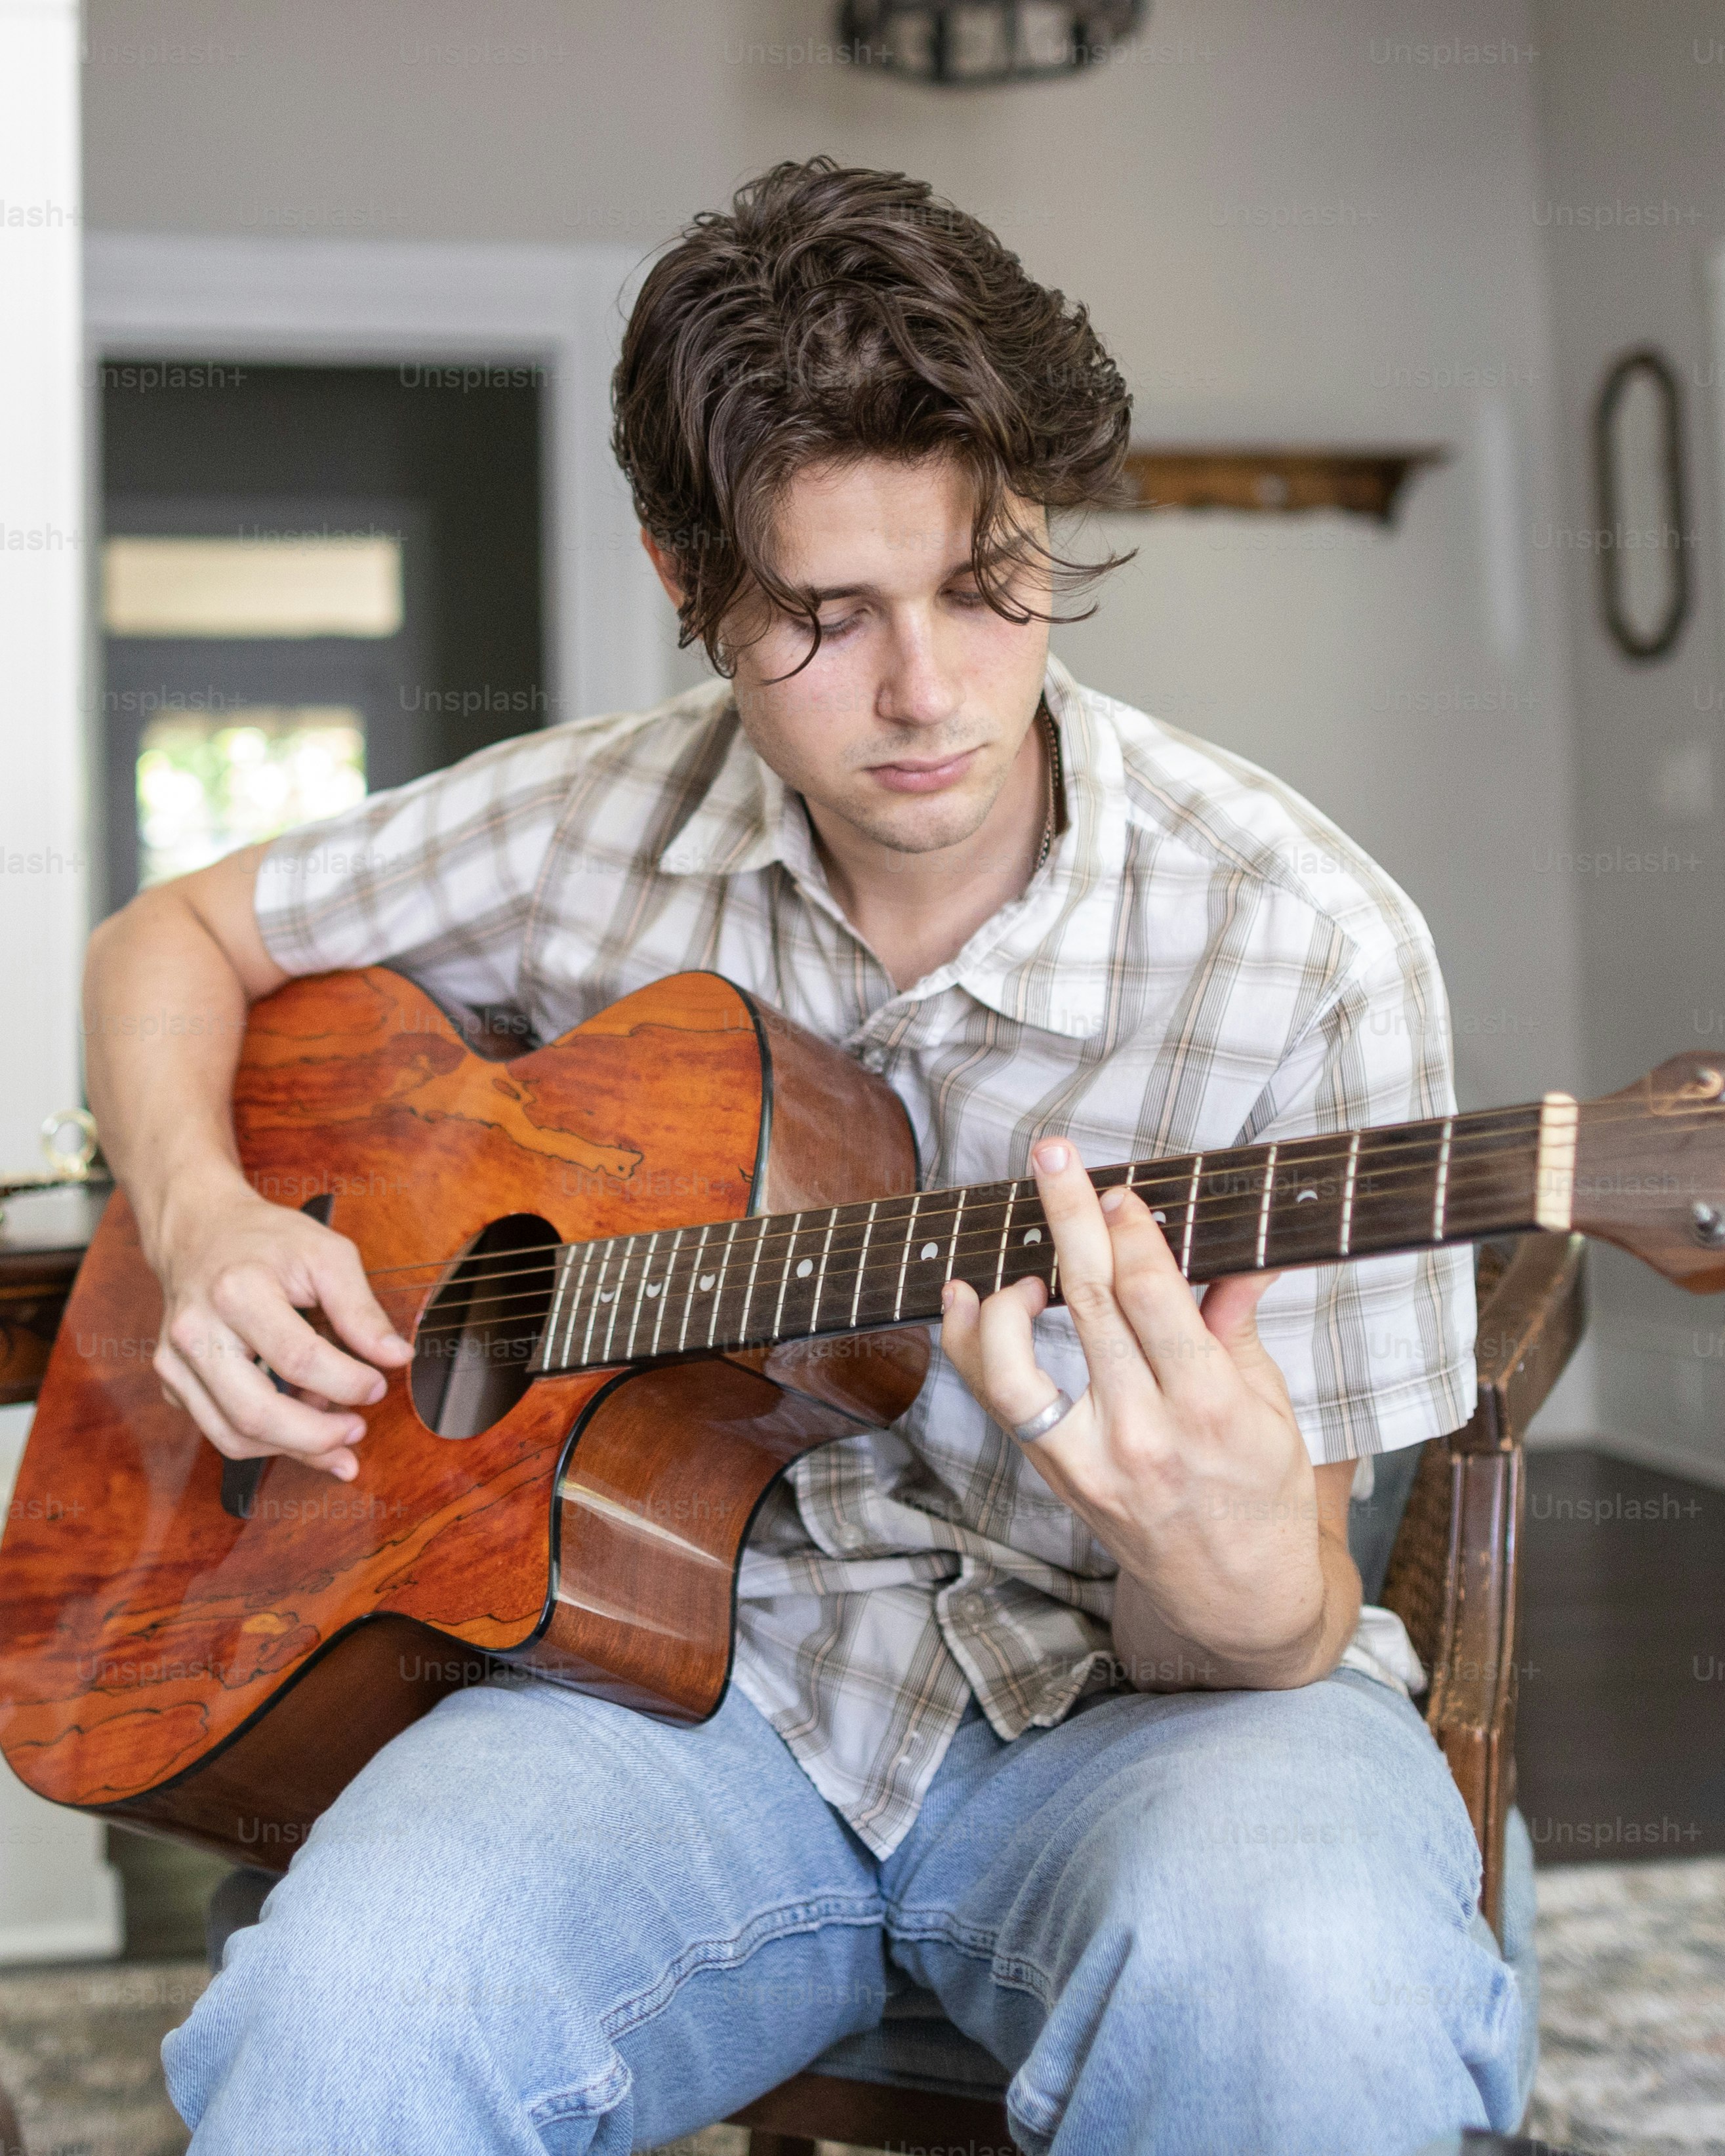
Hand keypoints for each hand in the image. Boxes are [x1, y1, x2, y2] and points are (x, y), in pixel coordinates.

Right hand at [148, 1171, 412, 1479]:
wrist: (199, 1232)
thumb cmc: (267, 1241)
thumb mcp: (327, 1255)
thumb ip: (361, 1310)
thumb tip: (396, 1358)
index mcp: (236, 1292)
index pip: (299, 1359)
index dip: (348, 1383)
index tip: (378, 1385)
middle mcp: (196, 1332)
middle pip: (256, 1414)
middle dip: (317, 1437)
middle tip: (357, 1430)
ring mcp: (175, 1362)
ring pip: (233, 1436)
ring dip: (293, 1448)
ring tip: (336, 1435)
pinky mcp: (172, 1382)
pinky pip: (221, 1430)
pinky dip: (267, 1439)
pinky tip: (301, 1422)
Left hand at [939, 1138, 1353, 1680]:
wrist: (1234, 1598)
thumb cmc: (1262, 1494)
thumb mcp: (1272, 1408)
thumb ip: (1238, 1324)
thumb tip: (1238, 1246)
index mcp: (1211, 1409)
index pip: (1153, 1298)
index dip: (1130, 1232)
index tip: (1118, 1190)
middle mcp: (1144, 1434)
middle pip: (1089, 1305)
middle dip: (1067, 1217)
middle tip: (1051, 1155)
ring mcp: (1089, 1461)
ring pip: (1017, 1365)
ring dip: (1004, 1296)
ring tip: (1020, 1261)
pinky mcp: (1057, 1476)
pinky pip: (998, 1403)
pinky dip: (972, 1345)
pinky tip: (967, 1298)